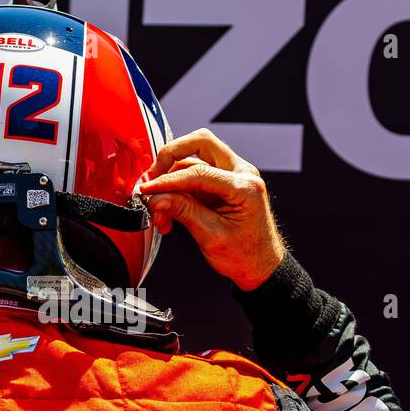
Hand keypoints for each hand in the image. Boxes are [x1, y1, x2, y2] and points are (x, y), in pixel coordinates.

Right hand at [139, 129, 285, 290]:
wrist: (260, 266)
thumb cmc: (246, 255)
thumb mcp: (212, 236)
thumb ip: (184, 212)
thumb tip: (158, 198)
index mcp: (245, 186)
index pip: (199, 172)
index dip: (168, 180)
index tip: (149, 190)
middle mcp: (241, 174)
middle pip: (200, 143)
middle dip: (171, 157)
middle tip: (153, 178)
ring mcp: (232, 176)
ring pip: (193, 158)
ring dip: (171, 181)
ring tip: (160, 210)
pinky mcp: (221, 184)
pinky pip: (193, 176)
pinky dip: (177, 191)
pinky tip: (169, 211)